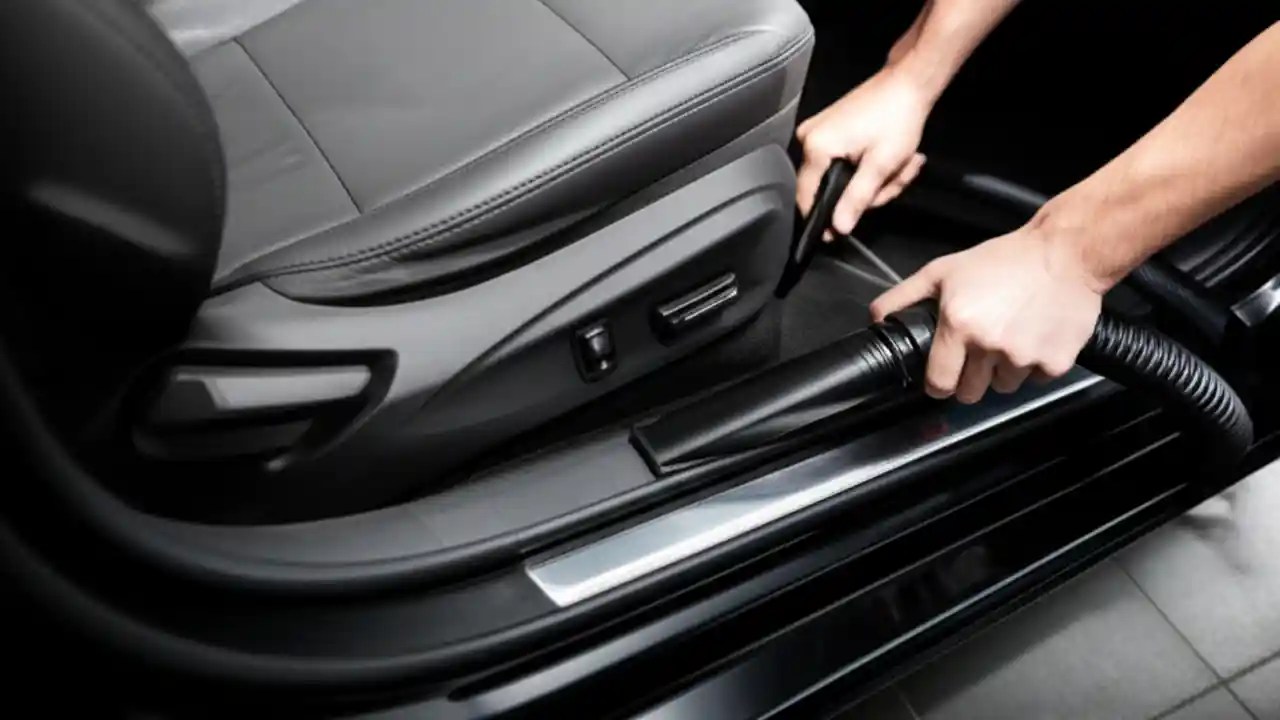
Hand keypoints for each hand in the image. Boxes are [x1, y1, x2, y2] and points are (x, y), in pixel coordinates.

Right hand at [795, 66, 930, 235]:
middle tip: (893, 182)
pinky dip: (864, 165)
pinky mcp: (827, 129)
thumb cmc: (898, 117)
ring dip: (870, 180)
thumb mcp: (882, 165)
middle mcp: (808, 138)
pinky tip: (885, 157)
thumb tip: (839, 227)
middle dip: (864, 193)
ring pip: (837, 176)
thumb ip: (858, 199)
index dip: (824, 218)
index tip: (842, 230)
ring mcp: (816, 132)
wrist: (907, 82)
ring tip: (898, 166)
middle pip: (826, 188)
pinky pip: (839, 161)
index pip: (807, 198)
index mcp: (816, 147)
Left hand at [869, 225, 1106, 403]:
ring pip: (1003, 387)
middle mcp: (989, 345)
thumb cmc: (1004, 259)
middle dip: (969, 379)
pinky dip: (1033, 366)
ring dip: (1002, 371)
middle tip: (978, 353)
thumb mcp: (944, 270)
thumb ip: (904, 297)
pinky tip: (1033, 336)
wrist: (1067, 253)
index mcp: (958, 325)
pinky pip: (1035, 380)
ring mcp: (1024, 357)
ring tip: (1009, 336)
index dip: (938, 384)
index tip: (943, 376)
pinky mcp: (1056, 362)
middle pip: (969, 393)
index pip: (938, 384)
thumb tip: (876, 319)